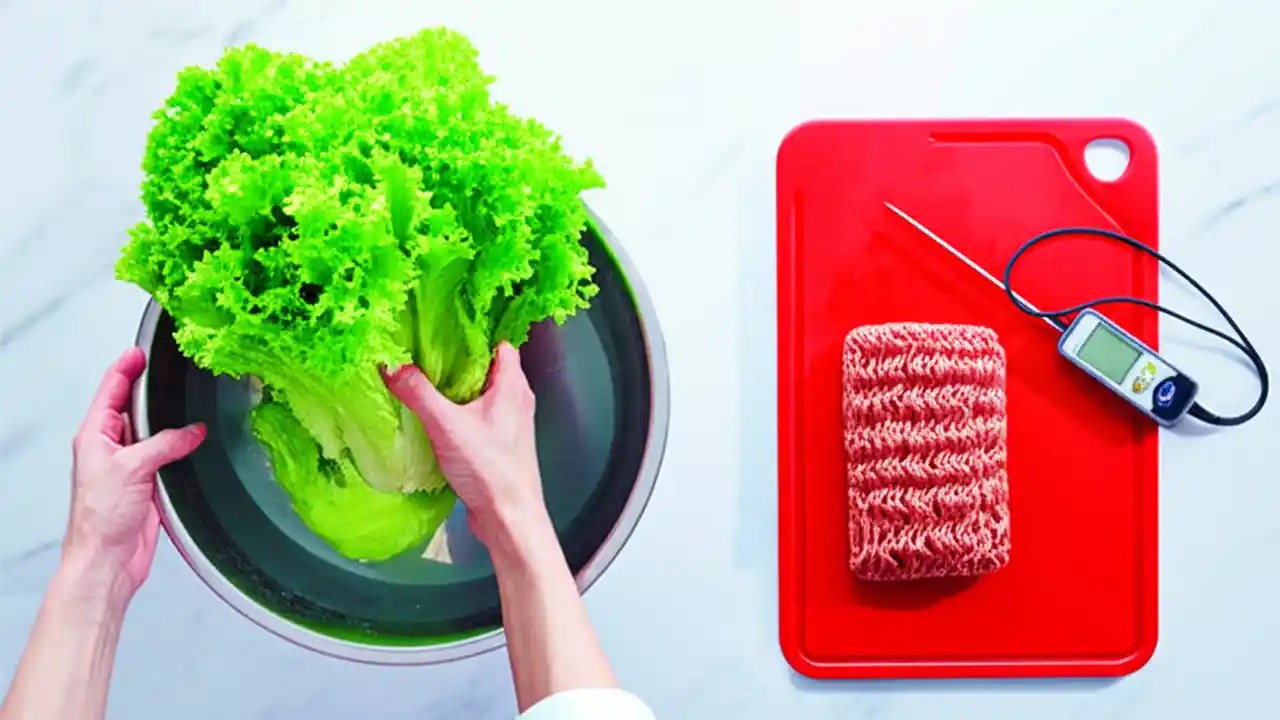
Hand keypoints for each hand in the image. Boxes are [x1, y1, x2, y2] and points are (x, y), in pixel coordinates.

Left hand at [65, 348, 205, 598]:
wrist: (108, 560)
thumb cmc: (101, 518)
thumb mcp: (131, 468)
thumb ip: (165, 443)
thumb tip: (193, 431)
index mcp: (95, 435)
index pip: (110, 390)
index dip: (126, 367)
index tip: (141, 350)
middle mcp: (112, 447)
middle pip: (134, 407)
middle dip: (152, 389)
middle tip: (172, 369)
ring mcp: (131, 465)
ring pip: (154, 432)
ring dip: (171, 420)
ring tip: (190, 400)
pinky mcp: (149, 483)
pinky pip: (168, 456)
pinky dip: (182, 446)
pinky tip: (197, 441)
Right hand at [383, 342, 544, 547]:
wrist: (510, 516)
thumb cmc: (490, 468)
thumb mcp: (447, 425)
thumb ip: (418, 392)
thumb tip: (390, 363)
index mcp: (512, 384)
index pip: (498, 342)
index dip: (473, 332)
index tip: (442, 327)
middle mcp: (516, 398)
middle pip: (488, 365)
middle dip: (458, 358)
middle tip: (425, 351)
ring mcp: (510, 422)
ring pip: (483, 392)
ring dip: (458, 386)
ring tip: (426, 379)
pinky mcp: (501, 442)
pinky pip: (480, 415)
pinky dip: (460, 410)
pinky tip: (437, 416)